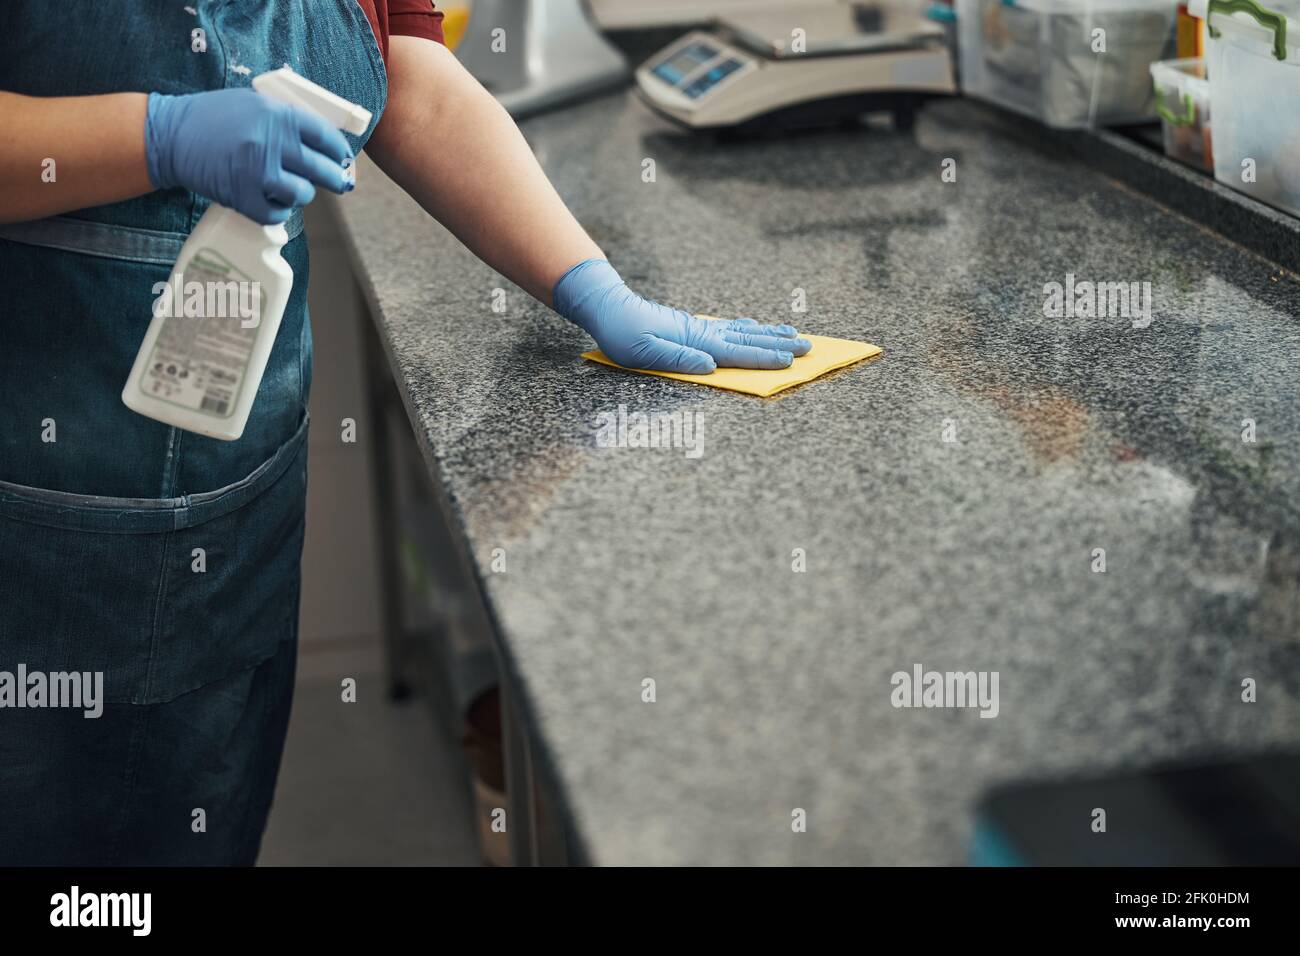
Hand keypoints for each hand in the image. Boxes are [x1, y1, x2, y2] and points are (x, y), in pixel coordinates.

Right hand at [145, 88, 353, 224]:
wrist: (171, 136)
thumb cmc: (214, 118)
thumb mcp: (255, 104)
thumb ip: (287, 120)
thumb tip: (324, 141)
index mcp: (278, 116)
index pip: (326, 137)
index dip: (340, 151)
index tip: (344, 159)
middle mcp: (271, 144)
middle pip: (322, 169)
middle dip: (336, 178)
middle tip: (340, 183)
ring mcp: (258, 173)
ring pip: (303, 193)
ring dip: (302, 193)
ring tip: (291, 185)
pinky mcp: (243, 198)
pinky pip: (278, 213)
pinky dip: (278, 209)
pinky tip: (272, 198)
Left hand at [553, 259, 811, 373]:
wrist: (609, 306)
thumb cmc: (621, 333)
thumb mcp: (642, 352)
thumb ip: (677, 358)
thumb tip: (710, 365)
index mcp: (694, 341)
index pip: (737, 353)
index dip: (765, 358)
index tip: (790, 361)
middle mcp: (702, 333)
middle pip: (748, 340)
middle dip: (779, 345)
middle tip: (808, 347)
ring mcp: (699, 328)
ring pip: (742, 332)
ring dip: (769, 335)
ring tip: (793, 334)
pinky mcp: (692, 327)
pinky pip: (728, 328)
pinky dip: (747, 329)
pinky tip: (755, 328)